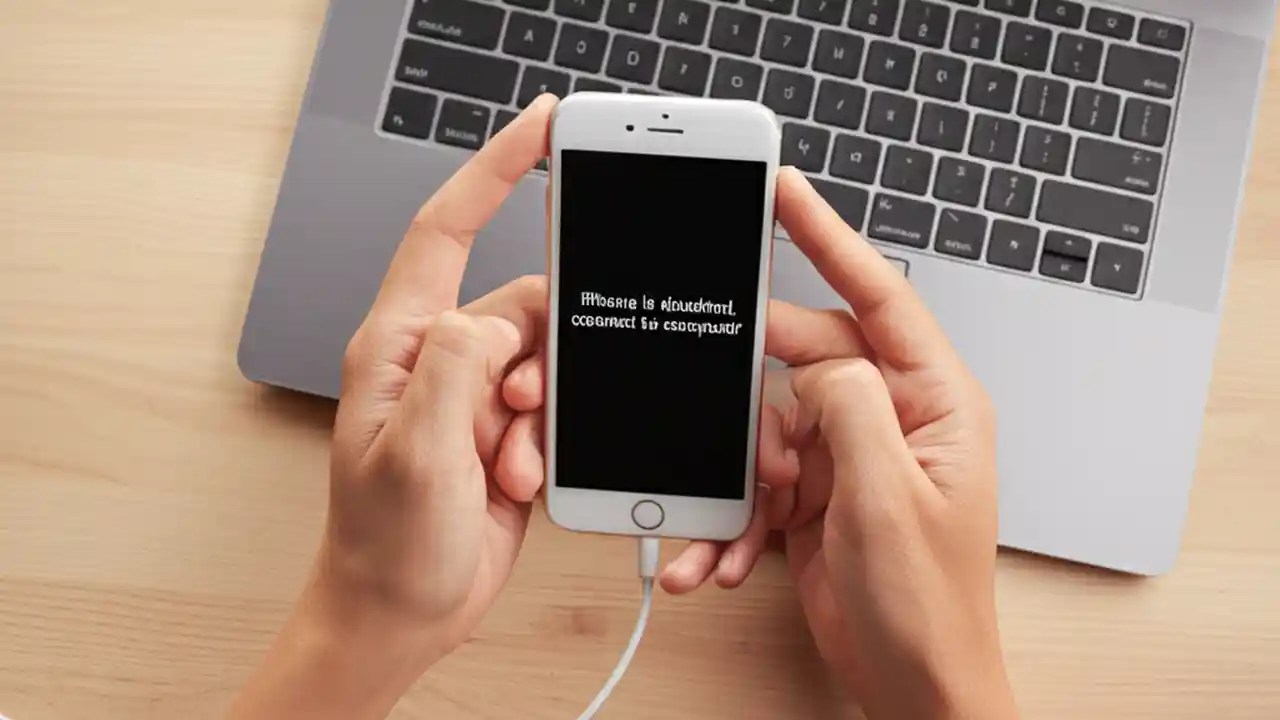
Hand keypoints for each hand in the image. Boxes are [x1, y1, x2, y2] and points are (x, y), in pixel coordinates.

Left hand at [227, 96, 556, 719]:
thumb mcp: (415, 454)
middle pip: (521, 303)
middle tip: (525, 411)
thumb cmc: (385, 546)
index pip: (444, 231)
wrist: (402, 615)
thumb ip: (456, 369)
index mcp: (399, 346)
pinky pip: (554, 406)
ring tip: (514, 465)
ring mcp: (472, 397)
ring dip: (545, 414)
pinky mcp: (502, 432)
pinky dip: (549, 443)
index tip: (541, 129)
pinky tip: (519, 483)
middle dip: (542, 354)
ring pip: (546, 359)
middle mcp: (436, 360)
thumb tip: (498, 319)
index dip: (494, 171)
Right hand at [767, 169, 1016, 718]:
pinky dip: (736, 519)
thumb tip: (818, 358)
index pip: (880, 296)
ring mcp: (853, 457)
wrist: (913, 686)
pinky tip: (723, 558)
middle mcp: (893, 419)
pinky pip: (760, 482)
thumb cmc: (929, 608)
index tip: (785, 193)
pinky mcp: (818, 495)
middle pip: (807, 359)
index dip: (829, 238)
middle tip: (711, 402)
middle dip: (754, 393)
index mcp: (934, 403)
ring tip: (736, 525)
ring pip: (771, 426)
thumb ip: (851, 410)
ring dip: (741, 480)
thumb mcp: (888, 500)